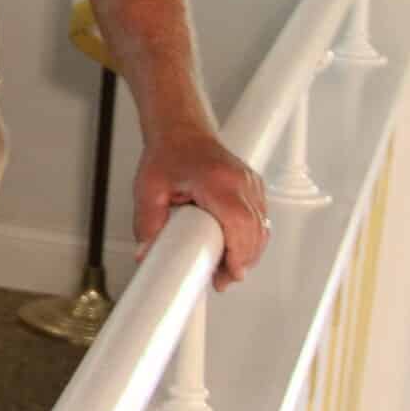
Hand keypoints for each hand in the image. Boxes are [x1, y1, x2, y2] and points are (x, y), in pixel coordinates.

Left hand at [133, 129, 270, 289]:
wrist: (181, 131)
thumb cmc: (167, 155)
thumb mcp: (148, 190)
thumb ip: (147, 223)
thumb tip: (147, 253)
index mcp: (216, 181)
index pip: (239, 222)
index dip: (239, 252)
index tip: (230, 274)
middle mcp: (240, 181)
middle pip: (256, 231)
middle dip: (241, 260)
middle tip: (220, 279)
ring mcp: (251, 184)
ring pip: (262, 227)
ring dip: (248, 252)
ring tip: (224, 268)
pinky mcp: (254, 188)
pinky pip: (261, 219)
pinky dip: (252, 238)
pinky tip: (234, 250)